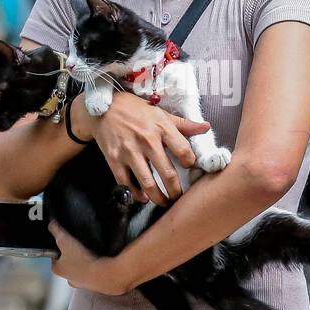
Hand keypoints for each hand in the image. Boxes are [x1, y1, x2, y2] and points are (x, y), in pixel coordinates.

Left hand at [48, 220, 130, 295]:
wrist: (104, 274)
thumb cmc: (83, 260)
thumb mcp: (65, 240)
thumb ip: (56, 230)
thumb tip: (51, 223)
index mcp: (57, 269)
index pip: (54, 255)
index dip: (59, 246)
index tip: (65, 240)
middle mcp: (68, 278)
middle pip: (68, 262)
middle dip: (73, 253)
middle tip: (79, 245)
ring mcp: (82, 281)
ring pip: (81, 267)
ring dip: (85, 259)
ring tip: (90, 251)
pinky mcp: (95, 282)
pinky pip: (93, 271)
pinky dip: (95, 265)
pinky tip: (98, 258)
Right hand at [71, 91, 210, 205]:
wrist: (103, 108)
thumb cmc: (135, 110)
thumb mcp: (160, 113)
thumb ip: (184, 124)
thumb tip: (206, 127)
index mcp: (161, 127)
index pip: (183, 150)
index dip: (190, 162)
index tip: (190, 167)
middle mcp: (147, 140)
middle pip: (167, 173)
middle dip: (175, 191)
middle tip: (179, 198)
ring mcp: (129, 151)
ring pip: (147, 183)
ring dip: (158, 198)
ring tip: (164, 202)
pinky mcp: (114, 159)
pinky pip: (126, 183)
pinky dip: (136, 195)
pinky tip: (143, 198)